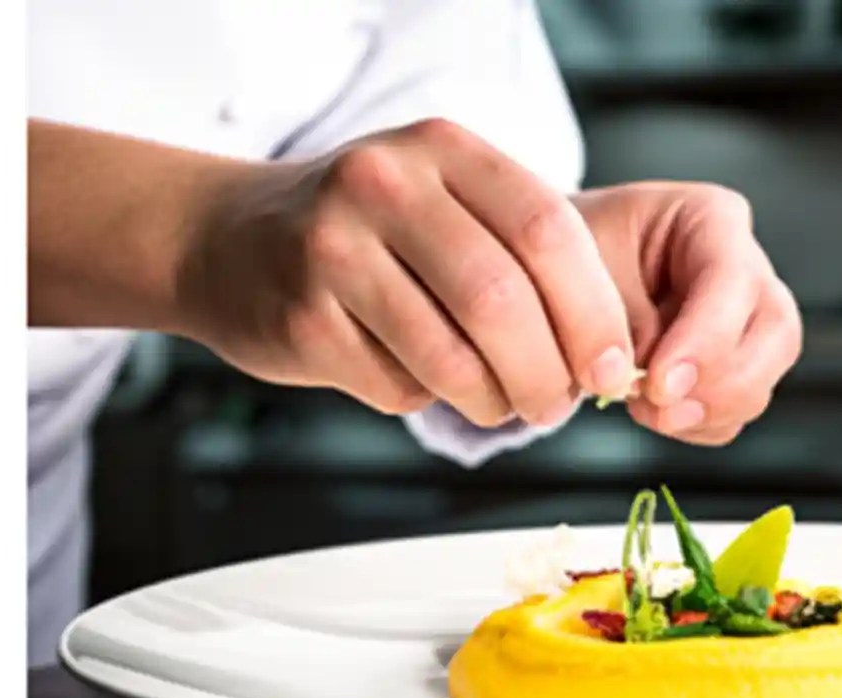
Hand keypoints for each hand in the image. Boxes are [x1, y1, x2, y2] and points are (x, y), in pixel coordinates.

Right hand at [176, 119, 634, 425]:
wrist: (228, 236)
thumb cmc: (368, 229)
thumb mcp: (445, 198)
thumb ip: (522, 250)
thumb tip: (606, 351)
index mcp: (443, 148)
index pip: (546, 228)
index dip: (593, 309)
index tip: (613, 365)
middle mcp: (385, 184)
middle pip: (502, 298)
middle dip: (549, 372)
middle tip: (559, 404)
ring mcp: (333, 248)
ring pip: (451, 356)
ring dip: (494, 401)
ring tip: (504, 405)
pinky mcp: (302, 317)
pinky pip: (396, 386)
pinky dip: (425, 399)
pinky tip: (418, 378)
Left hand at [573, 182, 802, 444]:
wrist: (553, 271)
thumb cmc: (567, 250)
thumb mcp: (578, 261)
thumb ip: (615, 317)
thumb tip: (645, 378)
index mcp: (709, 218)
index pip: (733, 279)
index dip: (705, 338)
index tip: (660, 382)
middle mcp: (743, 267)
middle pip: (776, 332)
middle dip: (722, 384)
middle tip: (660, 407)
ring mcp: (745, 322)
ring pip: (763, 378)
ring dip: (705, 410)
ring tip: (645, 407)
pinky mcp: (732, 367)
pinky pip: (736, 412)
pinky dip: (697, 425)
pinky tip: (656, 412)